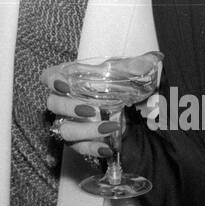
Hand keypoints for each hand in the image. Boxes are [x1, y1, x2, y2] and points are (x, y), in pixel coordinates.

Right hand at [41, 53, 163, 160]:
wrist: (141, 116)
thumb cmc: (131, 90)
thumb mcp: (136, 76)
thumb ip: (141, 66)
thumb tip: (155, 57)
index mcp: (74, 79)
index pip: (49, 77)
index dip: (52, 81)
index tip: (64, 85)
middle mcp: (68, 101)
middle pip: (53, 104)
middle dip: (69, 108)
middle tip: (92, 110)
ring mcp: (72, 123)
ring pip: (63, 129)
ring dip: (83, 130)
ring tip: (107, 128)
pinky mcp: (81, 142)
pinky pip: (78, 148)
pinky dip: (92, 148)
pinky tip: (107, 147)